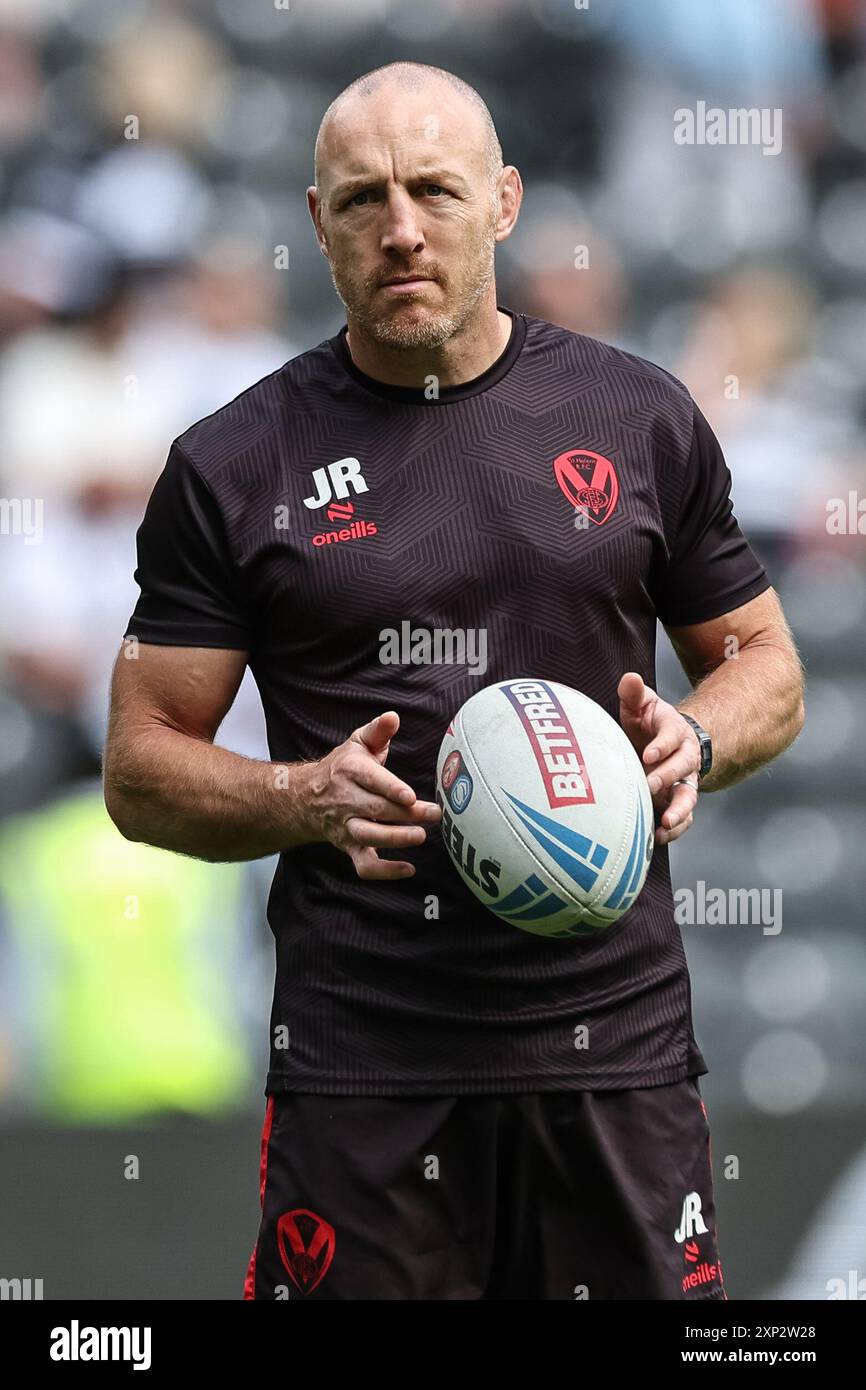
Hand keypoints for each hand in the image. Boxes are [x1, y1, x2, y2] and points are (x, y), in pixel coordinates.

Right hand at [303, 711, 441, 879]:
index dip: (390, 788)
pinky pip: (365, 865)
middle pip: (376, 809)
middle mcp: (346, 800)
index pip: (370, 780)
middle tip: (434, 814)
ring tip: (420, 836)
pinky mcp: (349, 847)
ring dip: (396, 839)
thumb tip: (393, 717)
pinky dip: (385, 871)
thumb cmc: (342, 768)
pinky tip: (409, 869)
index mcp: (350, 771)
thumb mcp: (357, 743)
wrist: (305, 798)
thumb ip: (378, 731)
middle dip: (406, 814)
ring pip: (369, 836)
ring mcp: (347, 826)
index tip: (410, 795)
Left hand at [617, 672, 700, 845]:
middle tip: (649, 784)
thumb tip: (629, 678)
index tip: (648, 754)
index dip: (662, 745)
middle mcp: (684, 758)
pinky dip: (675, 829)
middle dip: (667, 776)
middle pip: (683, 767)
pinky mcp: (678, 801)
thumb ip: (634, 694)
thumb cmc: (648, 725)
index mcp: (674, 731)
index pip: (672, 736)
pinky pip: (684, 818)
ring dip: (679, 810)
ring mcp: (684, 782)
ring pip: (689, 797)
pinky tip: (658, 836)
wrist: (667, 746)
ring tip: (666, 822)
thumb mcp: (641, 706)